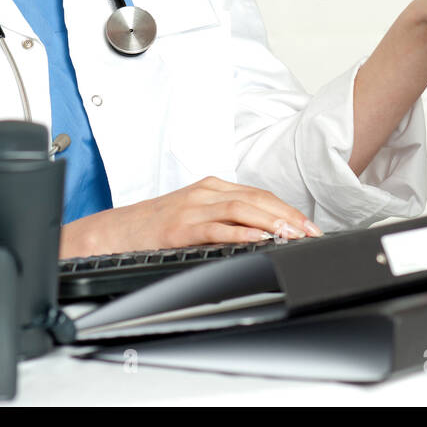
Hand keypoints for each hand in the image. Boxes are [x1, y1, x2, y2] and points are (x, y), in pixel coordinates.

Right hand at [58, 176, 321, 257]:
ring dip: (273, 222)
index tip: (309, 226)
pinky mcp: (180, 227)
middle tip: (312, 232)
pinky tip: (259, 239)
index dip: (288, 209)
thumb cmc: (154, 228)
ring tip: (293, 234)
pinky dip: (241, 233)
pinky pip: (217, 228)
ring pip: (242, 208)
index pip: (259, 194)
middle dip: (289, 215)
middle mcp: (205, 192)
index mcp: (211, 188)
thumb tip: (262, 235)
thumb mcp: (193, 215)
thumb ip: (224, 220)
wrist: (114, 232)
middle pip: (257, 198)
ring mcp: (193, 208)